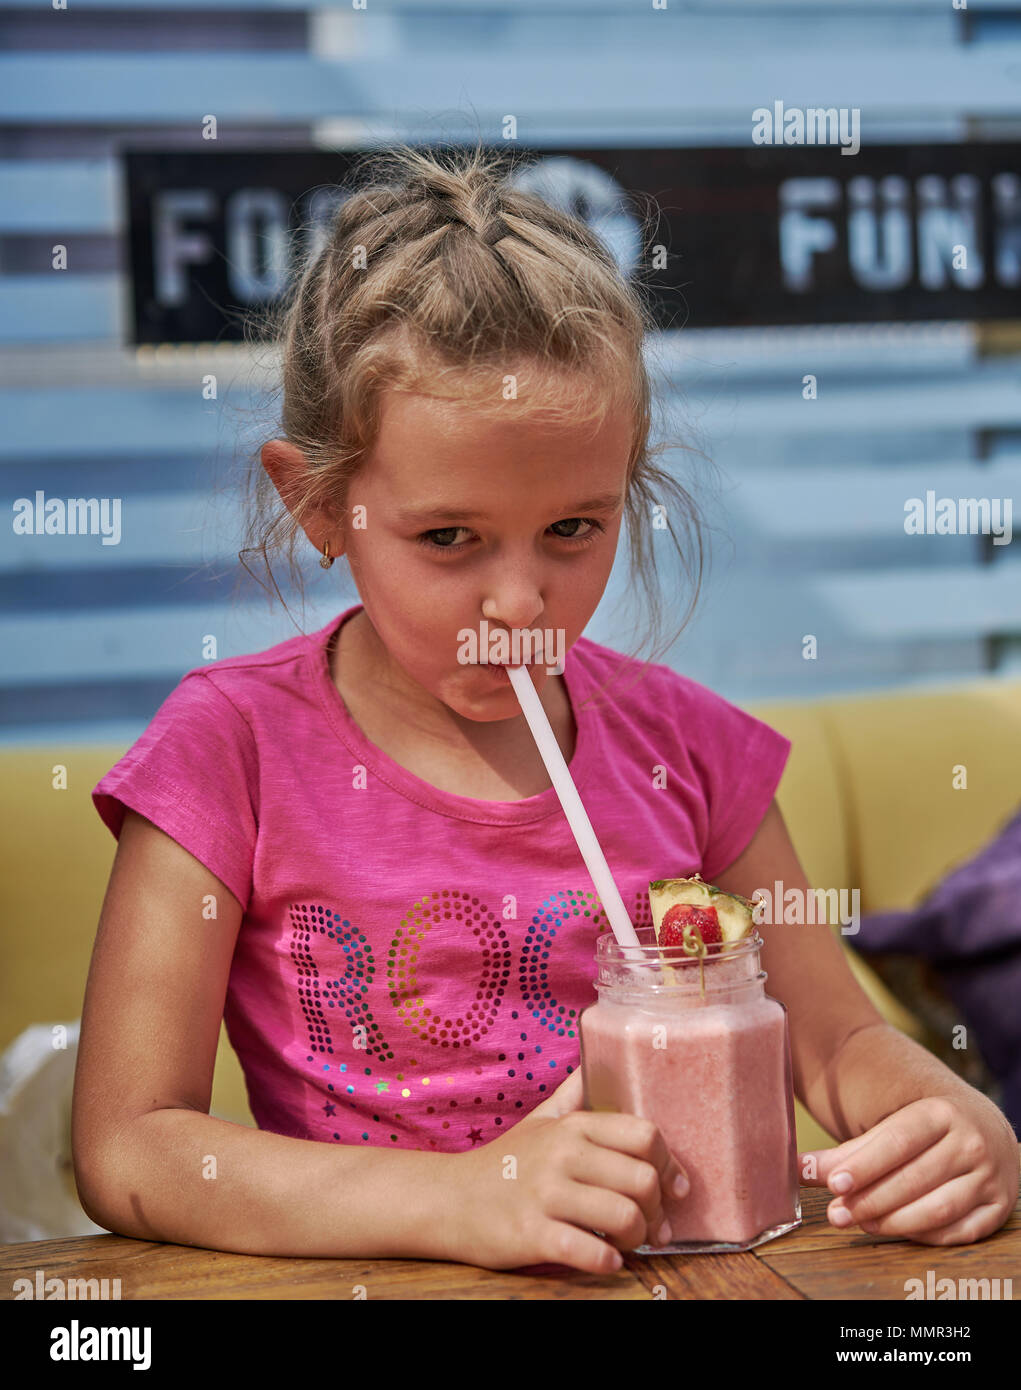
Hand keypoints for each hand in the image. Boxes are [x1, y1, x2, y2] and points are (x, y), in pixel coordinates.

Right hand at [448, 1067, 690, 1273]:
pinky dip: (608, 1262)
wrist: (448, 1199)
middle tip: (655, 1226)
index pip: (644, 1135)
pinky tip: (606, 1259)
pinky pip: (590, 1252)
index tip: (675, 1188)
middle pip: (643, 1178)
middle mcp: (562, 1154)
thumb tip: (597, 1058)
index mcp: (572, 1126)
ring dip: (638, 1238)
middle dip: (659, 1210)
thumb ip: (573, 1094)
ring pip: (624, 1216)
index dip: (670, 1164)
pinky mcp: (532, 1234)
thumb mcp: (539, 1120)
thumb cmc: (504, 1163)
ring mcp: (546, 1194)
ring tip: (631, 1243)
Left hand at [799, 1091, 1018, 1244]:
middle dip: (871, 1200)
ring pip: (938, 1208)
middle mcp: (971, 1142)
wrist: (983, 1130)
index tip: (835, 1183)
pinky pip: (960, 1231)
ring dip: (894, 1221)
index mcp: (941, 1112)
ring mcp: (989, 1177)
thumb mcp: (889, 1129)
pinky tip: (897, 1230)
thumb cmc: (923, 1131)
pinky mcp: (998, 1208)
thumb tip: (796, 1168)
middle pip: (915, 1178)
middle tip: (837, 1214)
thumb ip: (845, 1152)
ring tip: (860, 1222)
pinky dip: (925, 1236)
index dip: (865, 1164)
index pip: (898, 1141)